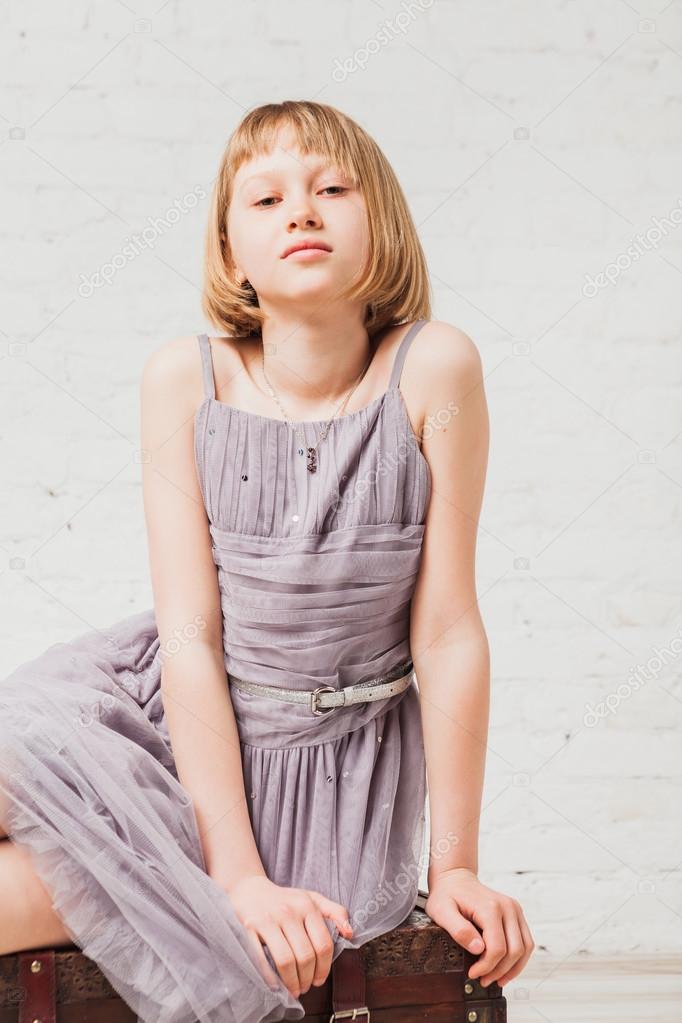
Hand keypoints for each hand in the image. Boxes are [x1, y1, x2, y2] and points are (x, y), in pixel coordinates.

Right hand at [227, 875, 353, 998]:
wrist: (249, 890)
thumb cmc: (285, 900)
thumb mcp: (312, 899)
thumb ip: (335, 912)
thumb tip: (350, 934)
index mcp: (307, 905)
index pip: (323, 944)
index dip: (324, 968)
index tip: (320, 980)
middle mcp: (288, 912)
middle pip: (305, 956)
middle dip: (308, 978)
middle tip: (305, 987)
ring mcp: (268, 920)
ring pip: (286, 960)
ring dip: (292, 982)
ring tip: (294, 989)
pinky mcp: (249, 928)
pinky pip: (261, 959)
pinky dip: (270, 977)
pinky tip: (276, 985)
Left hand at [425, 868, 534, 987]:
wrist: (456, 878)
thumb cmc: (447, 894)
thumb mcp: (442, 911)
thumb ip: (458, 929)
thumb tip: (478, 949)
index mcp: (490, 907)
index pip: (497, 947)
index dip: (486, 967)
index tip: (473, 974)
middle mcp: (507, 907)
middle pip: (514, 950)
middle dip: (499, 971)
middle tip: (483, 980)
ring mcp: (514, 909)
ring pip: (525, 947)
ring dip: (513, 968)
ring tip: (496, 979)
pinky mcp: (516, 914)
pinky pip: (526, 941)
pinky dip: (518, 959)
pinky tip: (506, 968)